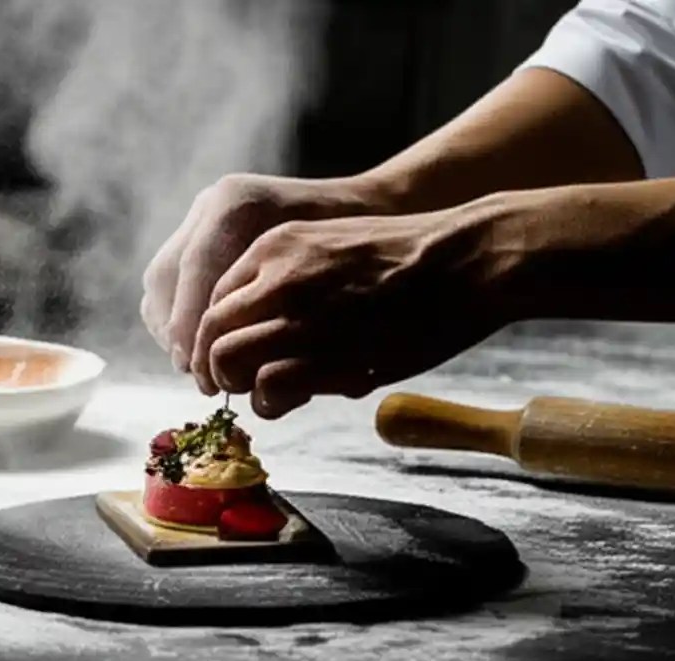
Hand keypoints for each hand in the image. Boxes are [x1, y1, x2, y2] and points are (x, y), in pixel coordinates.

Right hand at [140, 173, 393, 369]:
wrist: (367, 210)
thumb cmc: (357, 251)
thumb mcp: (328, 280)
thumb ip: (286, 315)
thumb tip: (253, 373)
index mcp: (239, 205)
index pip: (196, 266)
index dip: (189, 321)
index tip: (195, 365)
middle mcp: (212, 204)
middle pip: (167, 272)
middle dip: (174, 328)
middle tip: (193, 371)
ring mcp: (202, 217)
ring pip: (162, 278)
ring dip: (170, 326)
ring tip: (193, 365)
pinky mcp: (202, 236)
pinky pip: (172, 279)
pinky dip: (177, 316)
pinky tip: (200, 345)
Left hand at [192, 192, 536, 418]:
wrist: (465, 257)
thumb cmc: (412, 256)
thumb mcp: (332, 245)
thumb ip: (290, 279)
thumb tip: (264, 328)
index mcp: (275, 246)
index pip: (214, 298)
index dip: (216, 335)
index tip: (226, 356)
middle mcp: (274, 276)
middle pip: (210, 332)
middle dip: (215, 365)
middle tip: (232, 385)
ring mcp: (296, 314)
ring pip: (227, 360)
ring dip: (238, 385)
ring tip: (264, 395)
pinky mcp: (323, 352)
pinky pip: (267, 385)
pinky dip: (269, 401)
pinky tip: (287, 401)